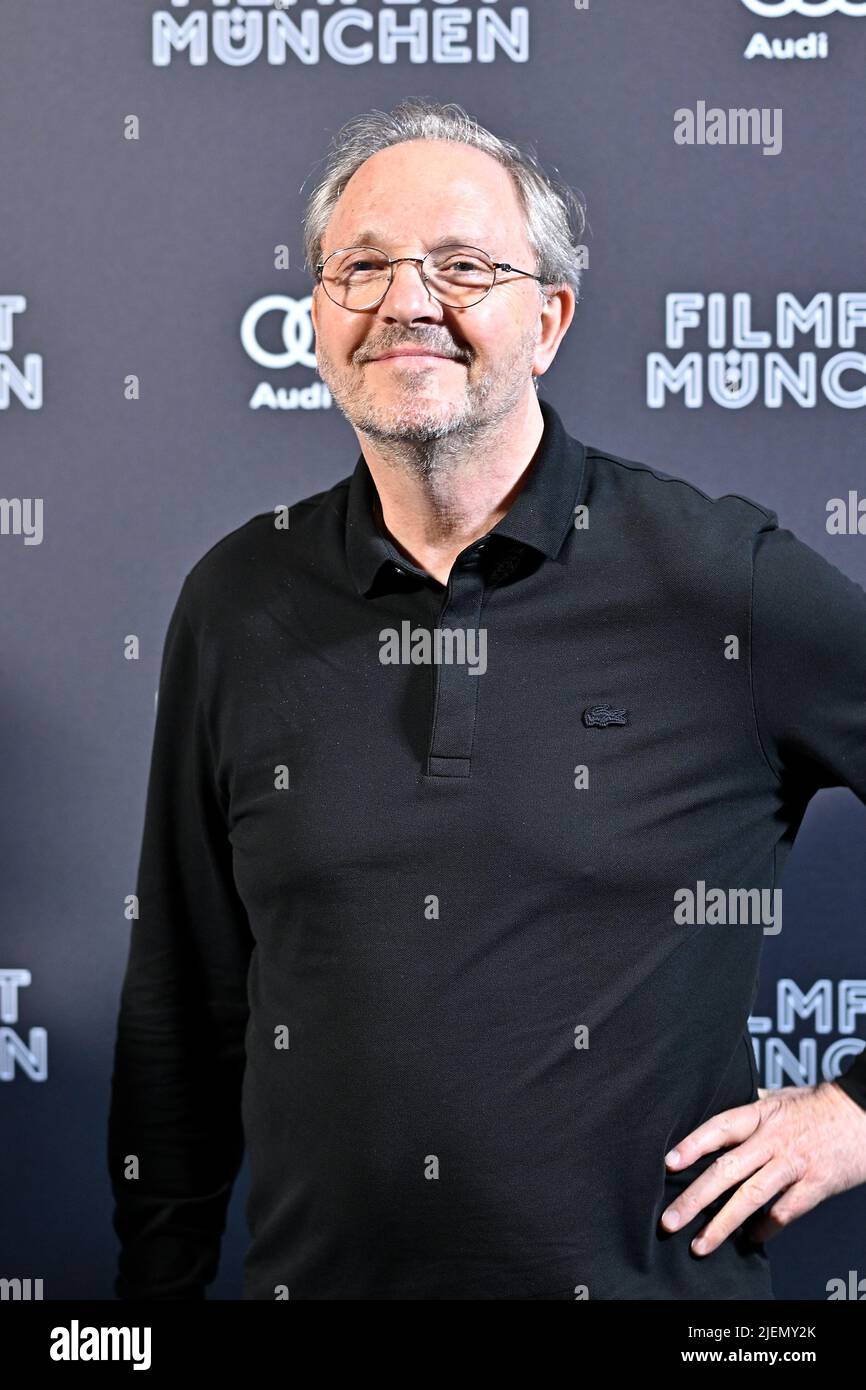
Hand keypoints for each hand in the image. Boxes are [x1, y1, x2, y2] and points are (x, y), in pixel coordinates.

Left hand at [659, 1080, 865, 1254]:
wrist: (863, 1114)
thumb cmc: (817, 1105)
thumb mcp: (779, 1097)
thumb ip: (750, 1105)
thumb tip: (719, 1103)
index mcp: (761, 1114)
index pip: (720, 1128)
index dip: (693, 1144)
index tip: (668, 1164)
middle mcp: (773, 1139)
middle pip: (728, 1169)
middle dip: (695, 1197)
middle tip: (669, 1220)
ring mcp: (794, 1164)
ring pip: (751, 1197)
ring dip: (722, 1224)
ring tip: (699, 1244)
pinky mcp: (815, 1186)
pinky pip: (784, 1213)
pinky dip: (764, 1229)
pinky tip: (749, 1239)